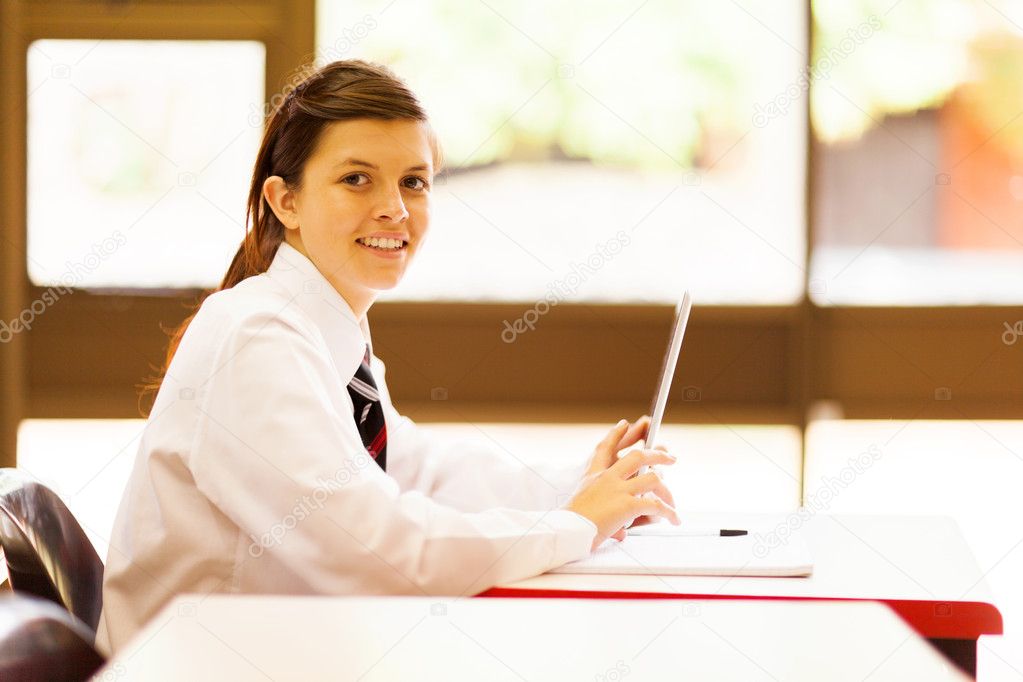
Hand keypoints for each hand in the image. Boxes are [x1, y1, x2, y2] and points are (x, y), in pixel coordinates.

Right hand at [580, 415, 674, 529]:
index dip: (616, 434)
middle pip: (637, 456)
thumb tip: (623, 534)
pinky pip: (656, 505)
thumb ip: (605, 517)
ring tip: (673, 502)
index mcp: (592, 475)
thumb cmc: (570, 526)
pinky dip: (669, 512)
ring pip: (653, 478)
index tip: (625, 423)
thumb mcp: (580, 509)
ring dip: (667, 491)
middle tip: (671, 457)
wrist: (566, 532)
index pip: (604, 447)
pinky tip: (674, 519)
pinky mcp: (627, 504)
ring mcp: (618, 489)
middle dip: (658, 454)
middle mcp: (607, 477)